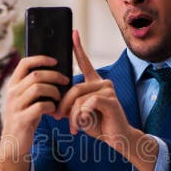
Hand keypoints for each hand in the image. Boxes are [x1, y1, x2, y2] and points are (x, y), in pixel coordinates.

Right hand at [0, 55, 70, 170]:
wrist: (14, 142)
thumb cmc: (26, 117)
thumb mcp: (26, 99)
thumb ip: (34, 86)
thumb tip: (56, 72)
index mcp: (13, 84)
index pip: (24, 63)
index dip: (41, 59)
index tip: (55, 61)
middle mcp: (12, 92)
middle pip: (35, 75)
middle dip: (54, 76)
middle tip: (66, 81)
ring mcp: (15, 106)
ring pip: (37, 88)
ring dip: (54, 91)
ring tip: (60, 97)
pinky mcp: (21, 119)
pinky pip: (40, 106)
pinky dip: (51, 107)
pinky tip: (54, 111)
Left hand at [54, 31, 131, 145]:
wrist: (116, 138)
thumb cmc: (98, 124)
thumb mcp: (79, 113)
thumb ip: (69, 105)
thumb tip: (53, 105)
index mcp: (94, 83)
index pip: (85, 62)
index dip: (78, 48)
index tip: (73, 33)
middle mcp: (102, 82)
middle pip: (74, 88)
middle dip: (63, 104)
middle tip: (57, 117)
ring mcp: (108, 89)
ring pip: (79, 97)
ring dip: (72, 115)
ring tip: (73, 127)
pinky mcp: (111, 99)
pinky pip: (89, 103)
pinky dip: (82, 115)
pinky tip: (82, 125)